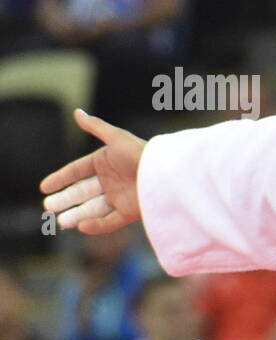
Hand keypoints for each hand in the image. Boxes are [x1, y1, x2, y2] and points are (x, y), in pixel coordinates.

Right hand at [40, 109, 145, 233]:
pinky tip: (81, 227)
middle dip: (66, 200)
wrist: (167, 174)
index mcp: (106, 162)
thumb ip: (96, 127)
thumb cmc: (141, 153)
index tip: (44, 187)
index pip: (78, 171)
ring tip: (61, 222)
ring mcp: (120, 197)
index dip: (61, 178)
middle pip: (83, 192)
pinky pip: (110, 221)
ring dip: (77, 215)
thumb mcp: (116, 138)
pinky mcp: (130, 212)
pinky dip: (96, 225)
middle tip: (49, 207)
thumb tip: (76, 112)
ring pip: (93, 208)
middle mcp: (112, 180)